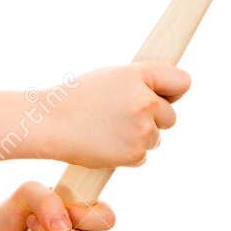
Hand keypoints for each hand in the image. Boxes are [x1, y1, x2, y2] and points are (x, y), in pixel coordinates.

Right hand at [43, 61, 190, 168]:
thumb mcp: (110, 77)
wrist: (48, 123)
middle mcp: (145, 101)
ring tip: (106, 129)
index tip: (163, 96)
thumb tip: (170, 97)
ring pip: (155, 137)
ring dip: (138, 137)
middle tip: (120, 116)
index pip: (181, 82)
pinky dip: (127, 153)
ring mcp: (142, 129)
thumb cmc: (76, 98)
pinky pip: (142, 156)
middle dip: (153, 119)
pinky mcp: (135, 154)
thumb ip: (141, 82)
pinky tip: (105, 143)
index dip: (171, 91)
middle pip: (171, 116)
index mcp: (139, 75)